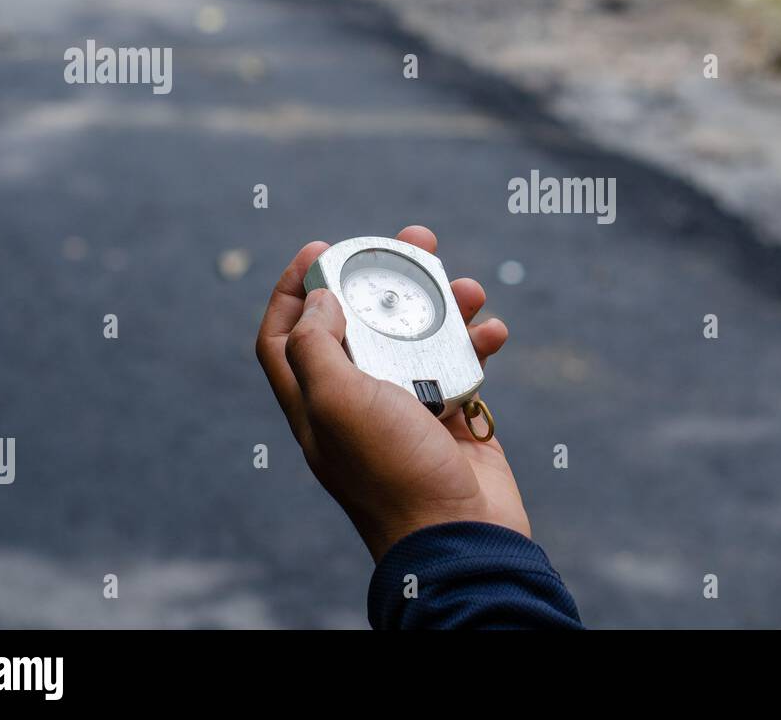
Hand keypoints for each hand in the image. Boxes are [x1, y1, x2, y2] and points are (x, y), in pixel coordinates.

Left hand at [255, 226, 527, 561]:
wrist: (460, 536)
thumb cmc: (394, 473)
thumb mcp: (337, 403)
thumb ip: (315, 347)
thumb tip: (317, 301)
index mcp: (315, 402)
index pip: (285, 336)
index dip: (292, 290)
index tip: (320, 249)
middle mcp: (356, 401)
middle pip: (359, 323)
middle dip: (383, 278)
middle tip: (410, 244)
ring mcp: (406, 409)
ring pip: (417, 338)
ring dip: (442, 305)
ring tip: (469, 286)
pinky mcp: (451, 417)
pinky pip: (461, 366)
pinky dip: (479, 343)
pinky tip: (495, 332)